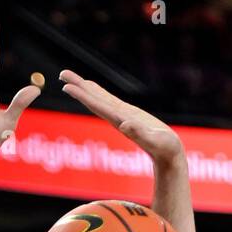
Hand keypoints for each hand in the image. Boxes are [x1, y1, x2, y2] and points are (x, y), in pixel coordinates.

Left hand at [58, 69, 181, 162]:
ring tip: (70, 77)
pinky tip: (92, 88)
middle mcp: (118, 119)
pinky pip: (109, 102)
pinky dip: (98, 93)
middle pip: (94, 100)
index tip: (67, 87)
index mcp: (122, 121)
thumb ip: (141, 134)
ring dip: (85, 88)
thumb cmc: (165, 150)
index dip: (83, 96)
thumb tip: (125, 125)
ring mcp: (122, 117)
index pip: (98, 106)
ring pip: (100, 99)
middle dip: (78, 87)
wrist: (169, 157)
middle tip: (62, 74)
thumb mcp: (155, 141)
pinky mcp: (128, 115)